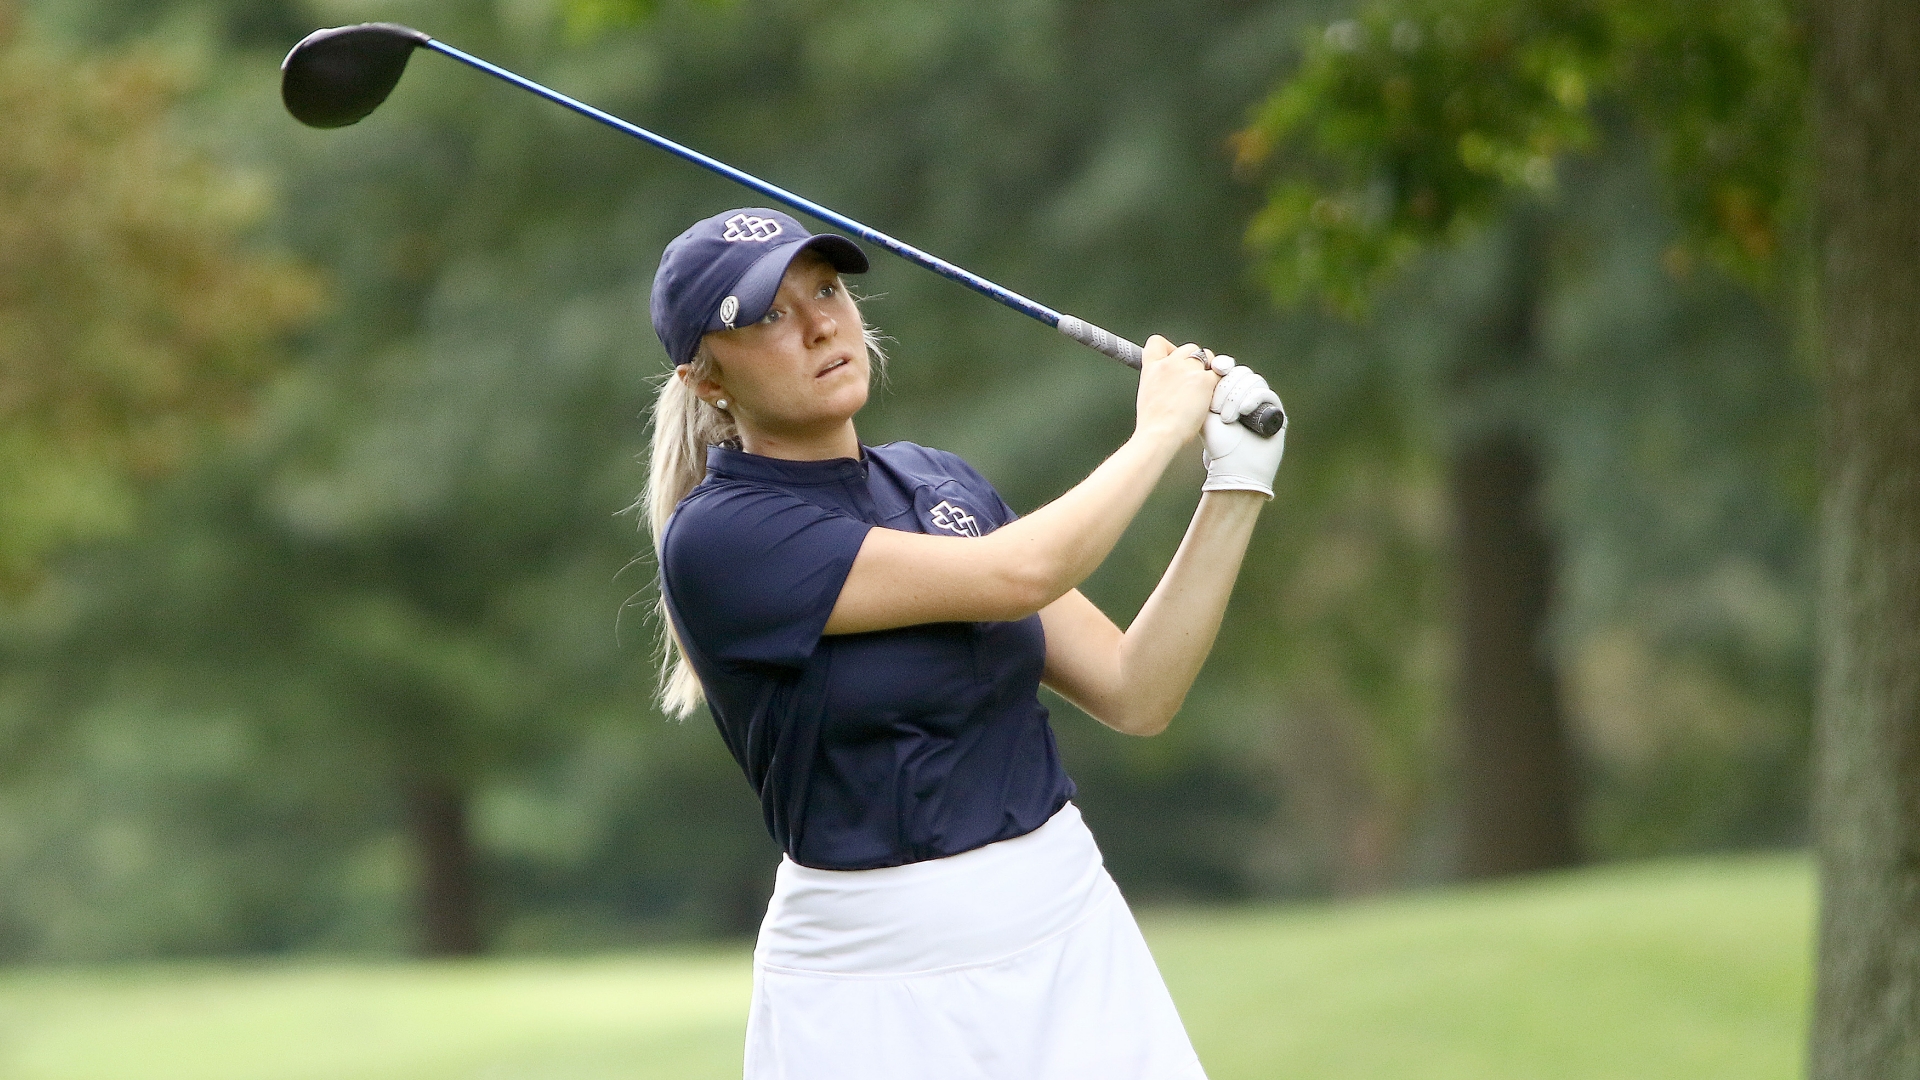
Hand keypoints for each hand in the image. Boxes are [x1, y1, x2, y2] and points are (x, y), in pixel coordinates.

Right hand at [1134, 336, 1219, 448]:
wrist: (1159, 434)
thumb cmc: (1153, 423)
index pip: (1157, 342)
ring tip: (1204, 388)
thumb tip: (1170, 383)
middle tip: (1194, 380)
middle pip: (1189, 348)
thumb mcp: (1147, 394)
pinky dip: (1218, 382)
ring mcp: (1188, 370)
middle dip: (1194, 360)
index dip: (1169, 348)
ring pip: (1206, 356)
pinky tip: (1212, 395)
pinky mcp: (1204, 380)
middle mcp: (1169, 363)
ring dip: (1208, 368)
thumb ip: (1159, 381)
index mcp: (1152, 367)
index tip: (1174, 359)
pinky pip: (1218, 373)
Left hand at [1201, 363, 1285, 497]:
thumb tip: (1205, 365)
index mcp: (1229, 394)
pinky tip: (1242, 412)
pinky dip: (1253, 398)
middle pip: (1241, 372)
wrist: (1235, 469)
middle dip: (1226, 387)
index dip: (1223, 365)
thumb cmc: (1218, 447)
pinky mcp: (1275, 412)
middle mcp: (1246, 396)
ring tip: (1227, 418)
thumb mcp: (1204, 416)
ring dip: (1237, 396)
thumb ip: (1205, 392)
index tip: (1215, 369)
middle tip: (1215, 408)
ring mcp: (1261, 403)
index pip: (1229, 369)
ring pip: (1254, 381)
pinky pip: (1267, 393)